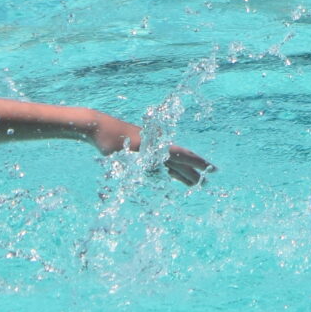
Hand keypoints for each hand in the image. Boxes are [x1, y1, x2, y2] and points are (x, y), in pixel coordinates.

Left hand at [90, 114, 212, 186]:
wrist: (98, 127)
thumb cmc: (111, 140)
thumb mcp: (127, 155)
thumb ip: (143, 163)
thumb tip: (159, 168)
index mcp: (156, 146)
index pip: (183, 155)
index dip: (199, 163)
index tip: (213, 169)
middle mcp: (156, 146)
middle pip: (180, 161)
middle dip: (194, 172)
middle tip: (207, 182)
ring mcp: (150, 148)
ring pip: (171, 163)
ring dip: (182, 173)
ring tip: (194, 184)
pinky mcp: (141, 151)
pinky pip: (160, 163)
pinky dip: (168, 171)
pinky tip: (172, 177)